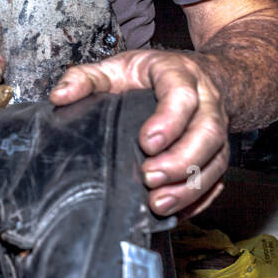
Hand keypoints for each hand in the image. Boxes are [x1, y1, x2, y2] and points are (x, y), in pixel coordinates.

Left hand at [49, 50, 229, 217]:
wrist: (202, 73)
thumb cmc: (153, 73)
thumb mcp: (118, 66)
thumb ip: (86, 77)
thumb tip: (58, 97)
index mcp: (180, 75)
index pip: (182, 96)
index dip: (169, 121)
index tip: (146, 143)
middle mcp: (206, 102)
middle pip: (208, 133)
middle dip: (181, 161)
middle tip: (149, 178)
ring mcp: (217, 128)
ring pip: (217, 160)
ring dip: (190, 187)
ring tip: (159, 204)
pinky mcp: (218, 152)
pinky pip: (219, 178)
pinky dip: (201, 198)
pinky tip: (177, 212)